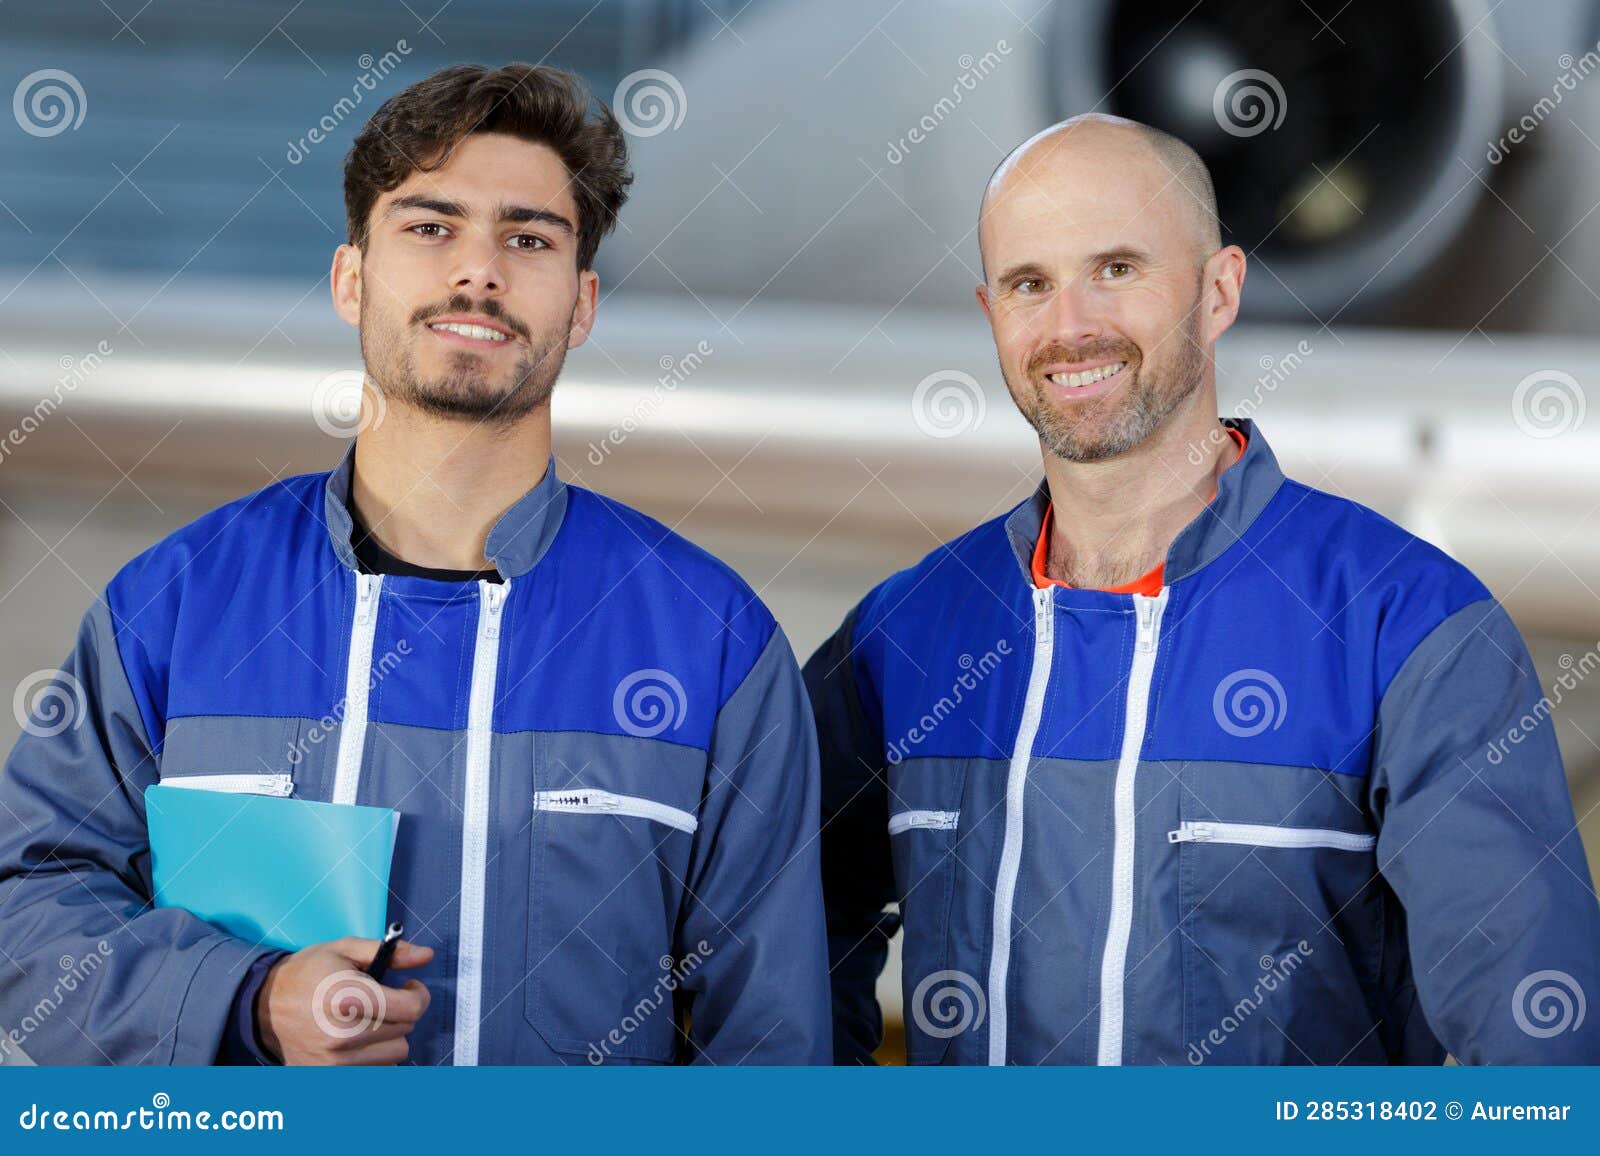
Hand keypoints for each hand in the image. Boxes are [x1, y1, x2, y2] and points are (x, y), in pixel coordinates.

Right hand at [256, 936, 432, 1064]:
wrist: (265, 1006)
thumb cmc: (309, 973)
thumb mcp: (346, 949)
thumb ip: (392, 952)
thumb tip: (426, 956)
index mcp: (347, 998)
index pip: (411, 1009)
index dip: (418, 995)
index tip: (408, 987)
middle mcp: (342, 1036)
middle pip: (405, 1030)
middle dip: (400, 1012)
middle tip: (380, 1001)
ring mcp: (335, 1063)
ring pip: (395, 1054)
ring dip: (389, 1037)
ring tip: (366, 1020)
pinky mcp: (329, 1078)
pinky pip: (376, 1072)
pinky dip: (374, 1057)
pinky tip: (357, 1041)